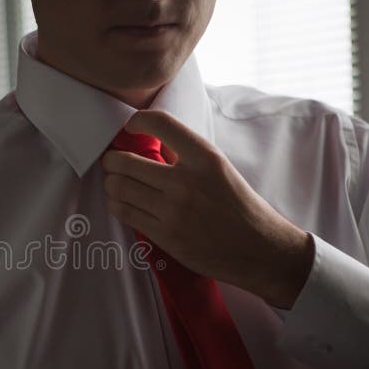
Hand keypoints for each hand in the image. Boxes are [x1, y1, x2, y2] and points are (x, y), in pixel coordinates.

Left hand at [101, 109, 313, 308]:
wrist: (258, 248)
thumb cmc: (239, 205)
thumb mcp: (220, 169)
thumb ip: (188, 156)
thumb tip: (151, 145)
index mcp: (205, 158)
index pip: (161, 124)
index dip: (138, 121)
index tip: (131, 126)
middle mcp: (186, 181)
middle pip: (126, 162)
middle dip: (111, 160)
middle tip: (111, 161)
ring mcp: (173, 210)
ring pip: (119, 187)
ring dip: (110, 182)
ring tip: (113, 181)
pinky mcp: (165, 235)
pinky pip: (125, 212)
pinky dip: (116, 204)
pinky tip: (120, 201)